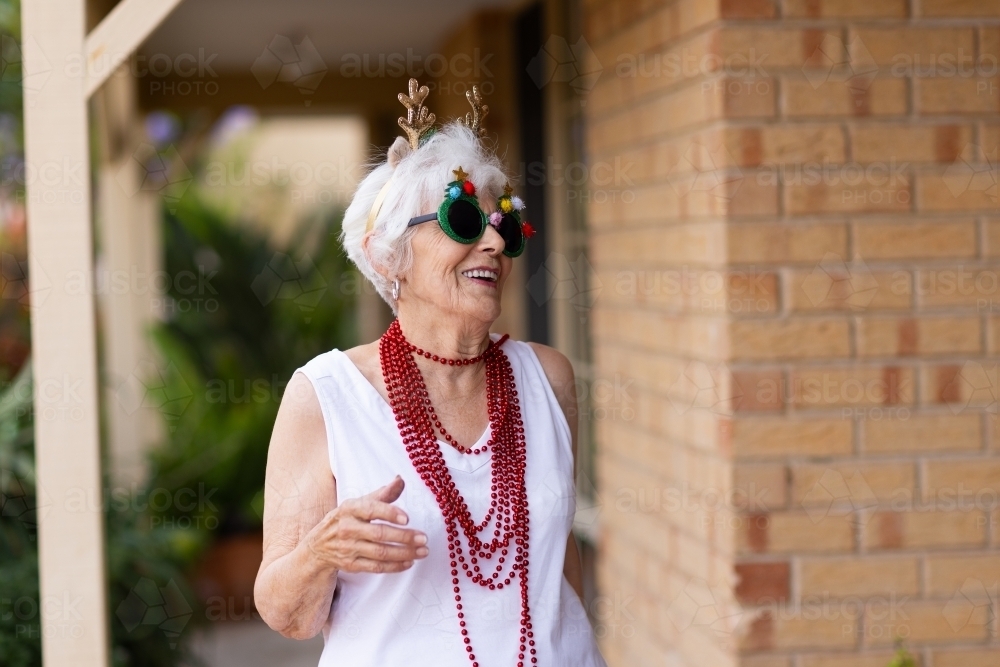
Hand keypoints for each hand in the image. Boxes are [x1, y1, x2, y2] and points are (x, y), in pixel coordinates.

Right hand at [305, 475, 427, 573]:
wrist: (318, 546)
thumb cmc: (346, 519)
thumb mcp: (359, 503)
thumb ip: (383, 494)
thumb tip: (401, 480)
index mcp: (350, 509)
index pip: (370, 509)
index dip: (389, 513)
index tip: (407, 518)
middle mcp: (347, 528)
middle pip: (379, 534)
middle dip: (404, 537)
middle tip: (424, 538)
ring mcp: (348, 548)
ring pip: (380, 553)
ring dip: (405, 553)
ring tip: (423, 551)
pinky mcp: (351, 565)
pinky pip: (376, 567)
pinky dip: (395, 566)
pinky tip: (410, 562)